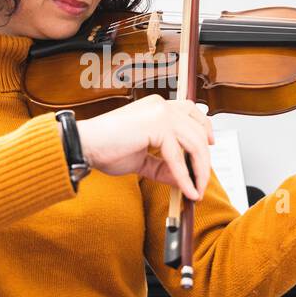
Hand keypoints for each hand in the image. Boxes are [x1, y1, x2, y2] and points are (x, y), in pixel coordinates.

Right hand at [75, 96, 213, 199]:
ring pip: (194, 143)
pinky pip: (178, 156)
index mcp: (157, 107)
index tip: (211, 146)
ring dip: (199, 170)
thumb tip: (183, 179)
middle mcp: (161, 106)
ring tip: (196, 190)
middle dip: (204, 159)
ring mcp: (160, 112)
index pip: (191, 112)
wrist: (85, 145)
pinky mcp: (158, 125)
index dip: (205, 128)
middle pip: (198, 131)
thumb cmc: (105, 149)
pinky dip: (184, 176)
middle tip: (203, 181)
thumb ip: (163, 166)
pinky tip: (187, 190)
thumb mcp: (142, 160)